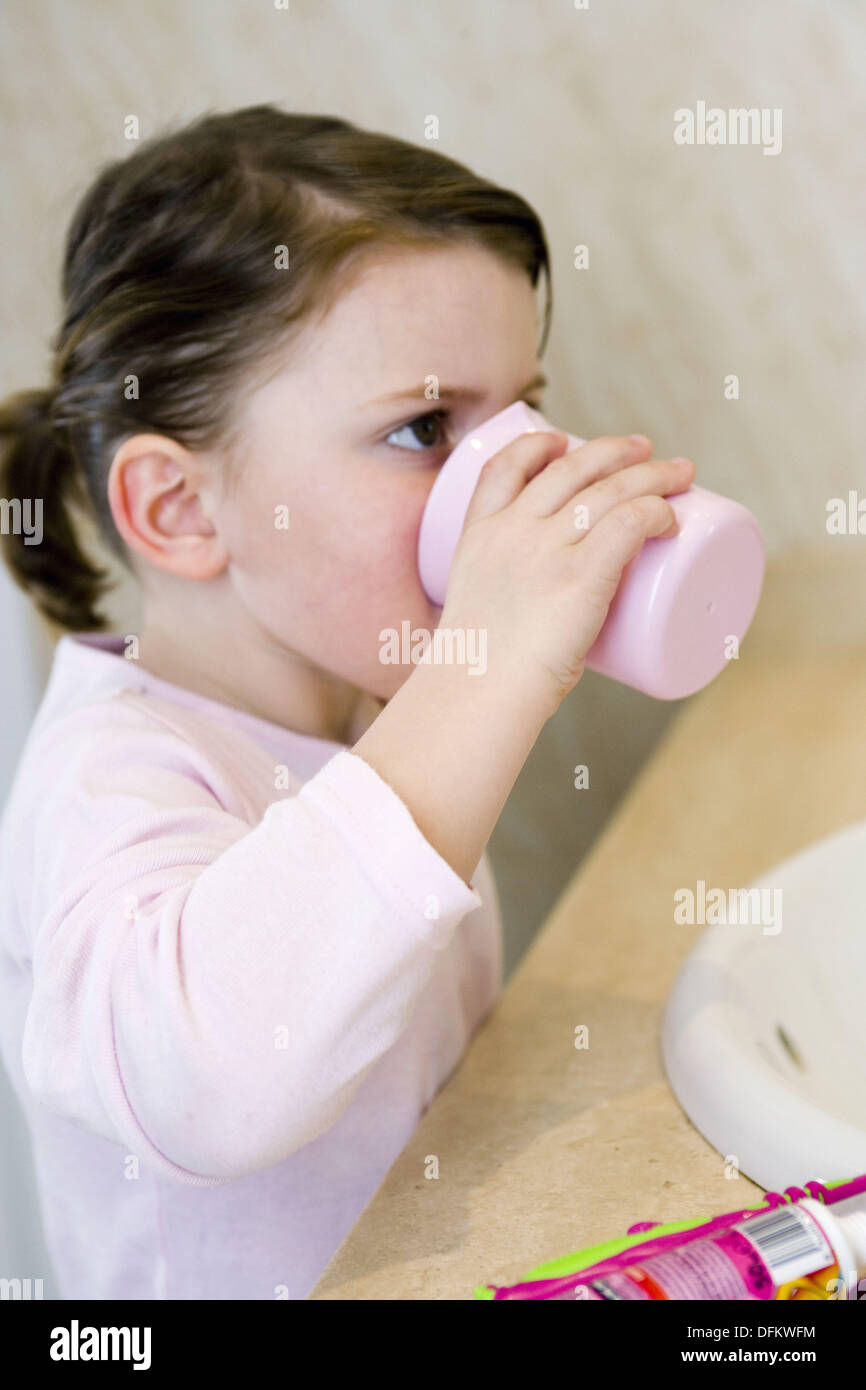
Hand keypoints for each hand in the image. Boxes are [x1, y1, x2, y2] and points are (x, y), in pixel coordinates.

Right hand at [438, 431, 695, 715]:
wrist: (477, 693)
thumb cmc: (477, 678)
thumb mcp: (477, 622)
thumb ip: (515, 616)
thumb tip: (556, 641)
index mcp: (478, 538)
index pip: (503, 468)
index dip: (535, 445)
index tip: (560, 441)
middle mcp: (513, 531)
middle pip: (570, 468)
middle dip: (612, 451)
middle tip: (643, 449)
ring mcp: (547, 549)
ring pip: (611, 490)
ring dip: (652, 474)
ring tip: (679, 473)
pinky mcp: (582, 574)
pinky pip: (630, 522)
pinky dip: (656, 511)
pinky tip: (673, 515)